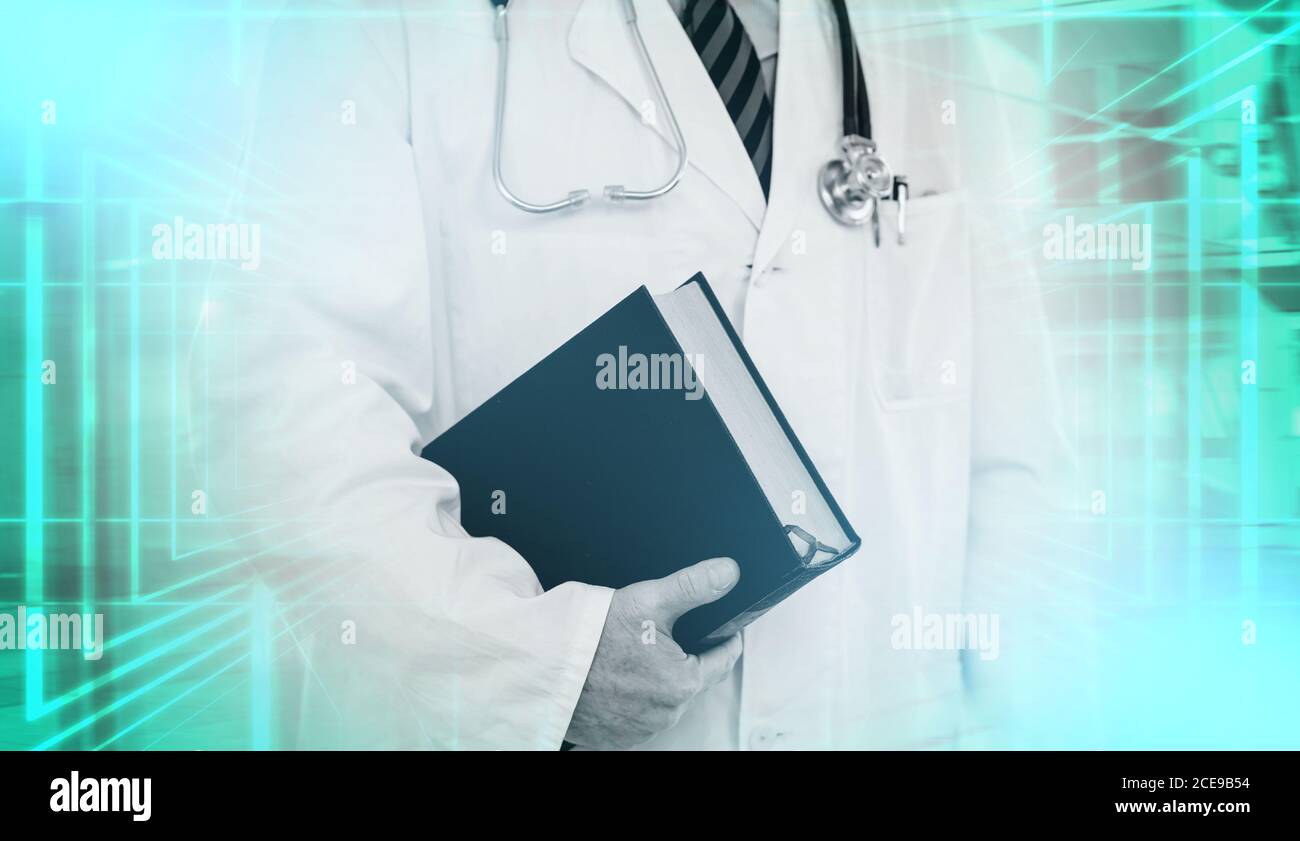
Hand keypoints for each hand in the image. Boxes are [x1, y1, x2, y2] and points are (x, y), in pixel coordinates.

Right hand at [564, 557, 743, 748]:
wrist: (543, 667)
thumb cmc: (592, 636)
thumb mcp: (647, 600)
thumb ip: (693, 586)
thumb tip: (728, 572)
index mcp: (684, 683)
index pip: (723, 660)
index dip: (726, 639)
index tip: (726, 629)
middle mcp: (666, 714)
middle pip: (692, 680)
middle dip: (685, 659)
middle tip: (661, 635)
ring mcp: (640, 730)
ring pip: (664, 700)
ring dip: (658, 682)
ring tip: (634, 656)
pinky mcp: (616, 739)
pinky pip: (637, 717)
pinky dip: (633, 700)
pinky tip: (617, 679)